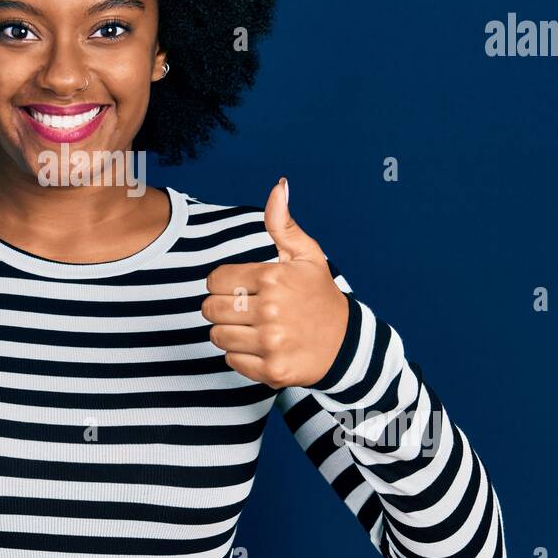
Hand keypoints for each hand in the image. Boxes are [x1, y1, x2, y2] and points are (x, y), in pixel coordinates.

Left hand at [201, 177, 348, 388]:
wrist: (347, 344)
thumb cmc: (319, 294)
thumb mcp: (306, 256)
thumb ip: (283, 224)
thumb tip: (278, 186)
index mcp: (273, 278)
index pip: (215, 280)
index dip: (224, 283)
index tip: (242, 287)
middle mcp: (271, 310)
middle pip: (210, 309)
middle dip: (222, 307)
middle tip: (245, 308)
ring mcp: (272, 343)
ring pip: (217, 335)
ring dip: (229, 332)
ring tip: (253, 327)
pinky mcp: (272, 370)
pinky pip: (231, 360)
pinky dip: (241, 356)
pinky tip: (262, 347)